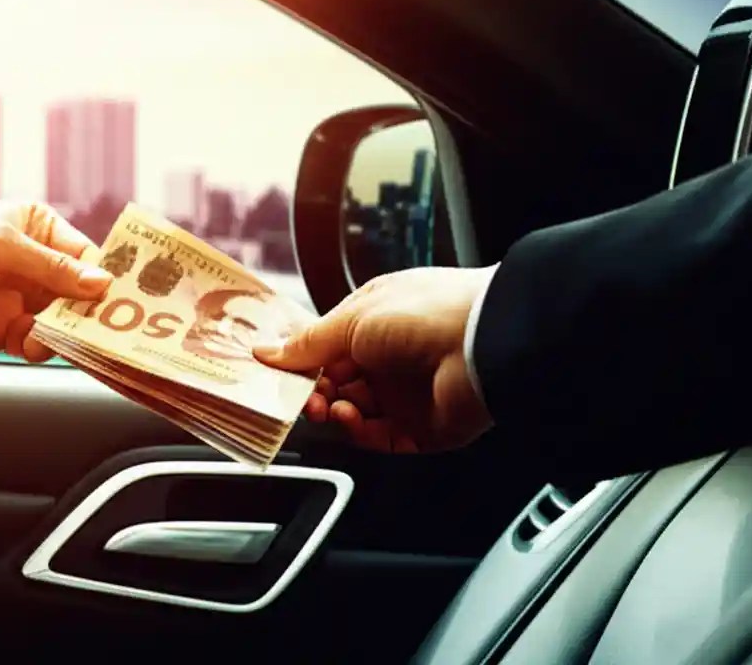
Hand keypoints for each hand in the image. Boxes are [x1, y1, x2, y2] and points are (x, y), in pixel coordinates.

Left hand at [0, 201, 111, 360]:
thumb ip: (53, 269)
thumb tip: (102, 283)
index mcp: (34, 227)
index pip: (84, 254)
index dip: (103, 277)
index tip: (123, 300)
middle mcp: (31, 262)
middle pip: (79, 292)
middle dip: (86, 310)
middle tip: (99, 328)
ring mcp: (17, 297)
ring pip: (61, 320)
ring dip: (61, 331)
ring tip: (46, 335)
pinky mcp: (2, 330)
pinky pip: (38, 341)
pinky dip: (39, 346)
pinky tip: (27, 344)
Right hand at [255, 266, 496, 452]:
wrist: (486, 342)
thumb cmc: (425, 312)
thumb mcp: (352, 319)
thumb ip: (307, 343)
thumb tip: (265, 351)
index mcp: (375, 323)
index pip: (327, 350)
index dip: (302, 364)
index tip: (278, 374)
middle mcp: (390, 358)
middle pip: (337, 385)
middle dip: (313, 392)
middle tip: (299, 396)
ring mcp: (407, 394)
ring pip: (354, 413)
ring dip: (333, 411)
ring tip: (328, 407)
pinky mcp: (423, 428)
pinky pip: (380, 438)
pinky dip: (359, 432)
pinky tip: (350, 418)